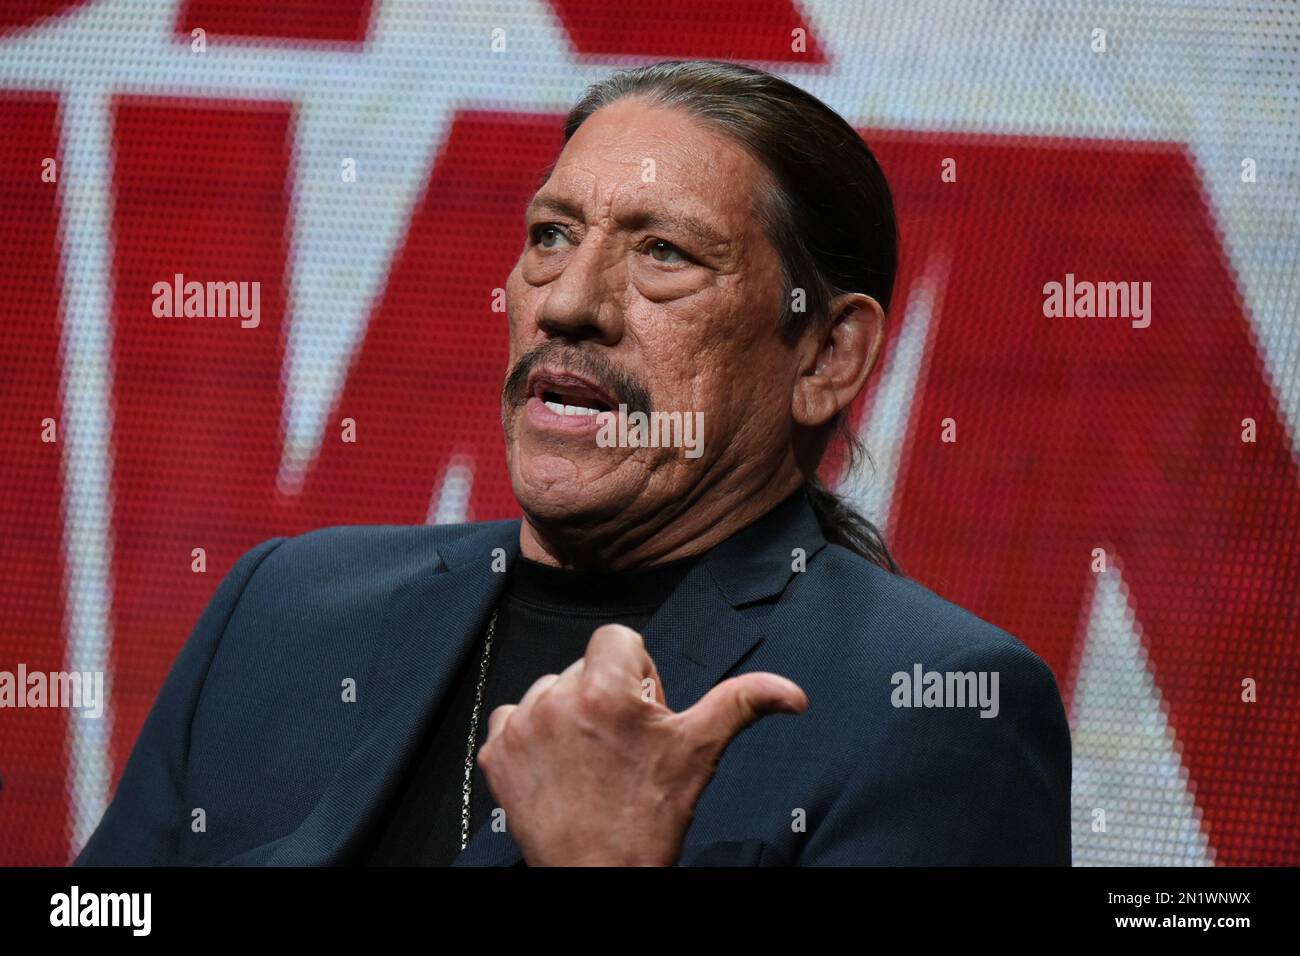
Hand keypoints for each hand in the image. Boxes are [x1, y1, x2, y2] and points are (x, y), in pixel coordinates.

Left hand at [476, 623, 806, 865]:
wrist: (600, 878)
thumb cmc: (648, 821)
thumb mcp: (700, 753)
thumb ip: (741, 704)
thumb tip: (790, 692)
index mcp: (605, 691)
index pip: (618, 638)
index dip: (636, 673)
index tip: (642, 711)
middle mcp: (556, 701)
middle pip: (585, 666)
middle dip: (605, 695)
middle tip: (622, 744)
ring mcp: (522, 728)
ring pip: (549, 691)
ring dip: (568, 715)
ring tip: (591, 758)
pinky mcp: (496, 754)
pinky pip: (514, 719)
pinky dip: (533, 738)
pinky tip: (560, 767)